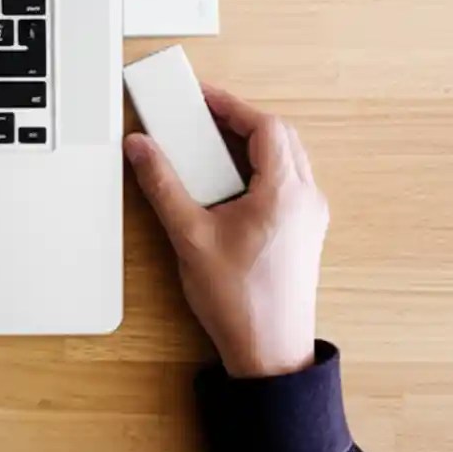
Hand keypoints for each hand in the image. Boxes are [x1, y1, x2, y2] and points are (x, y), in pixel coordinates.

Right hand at [124, 85, 328, 377]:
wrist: (270, 353)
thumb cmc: (240, 302)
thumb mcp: (189, 236)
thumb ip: (162, 185)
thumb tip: (142, 149)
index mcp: (284, 192)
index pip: (265, 126)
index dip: (231, 105)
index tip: (201, 98)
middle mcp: (306, 199)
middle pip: (280, 137)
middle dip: (241, 120)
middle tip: (204, 117)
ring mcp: (311, 217)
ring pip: (287, 159)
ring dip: (253, 144)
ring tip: (212, 146)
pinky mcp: (305, 233)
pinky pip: (288, 182)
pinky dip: (261, 169)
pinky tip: (230, 184)